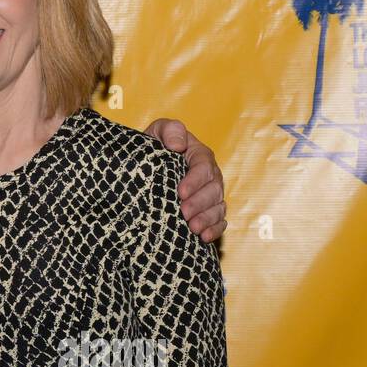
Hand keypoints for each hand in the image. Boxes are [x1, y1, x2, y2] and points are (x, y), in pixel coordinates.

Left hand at [143, 118, 225, 242]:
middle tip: (184, 213)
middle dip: (200, 203)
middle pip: (213, 189)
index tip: (180, 192)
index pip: (204, 166)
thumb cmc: (154, 147)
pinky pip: (219, 220)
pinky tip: (204, 237)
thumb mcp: (158, 131)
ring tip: (193, 228)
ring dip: (207, 218)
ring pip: (218, 206)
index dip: (195, 180)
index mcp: (199, 155)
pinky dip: (215, 229)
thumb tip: (177, 144)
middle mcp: (209, 175)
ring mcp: (211, 193)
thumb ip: (170, 129)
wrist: (147, 167)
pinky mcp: (209, 210)